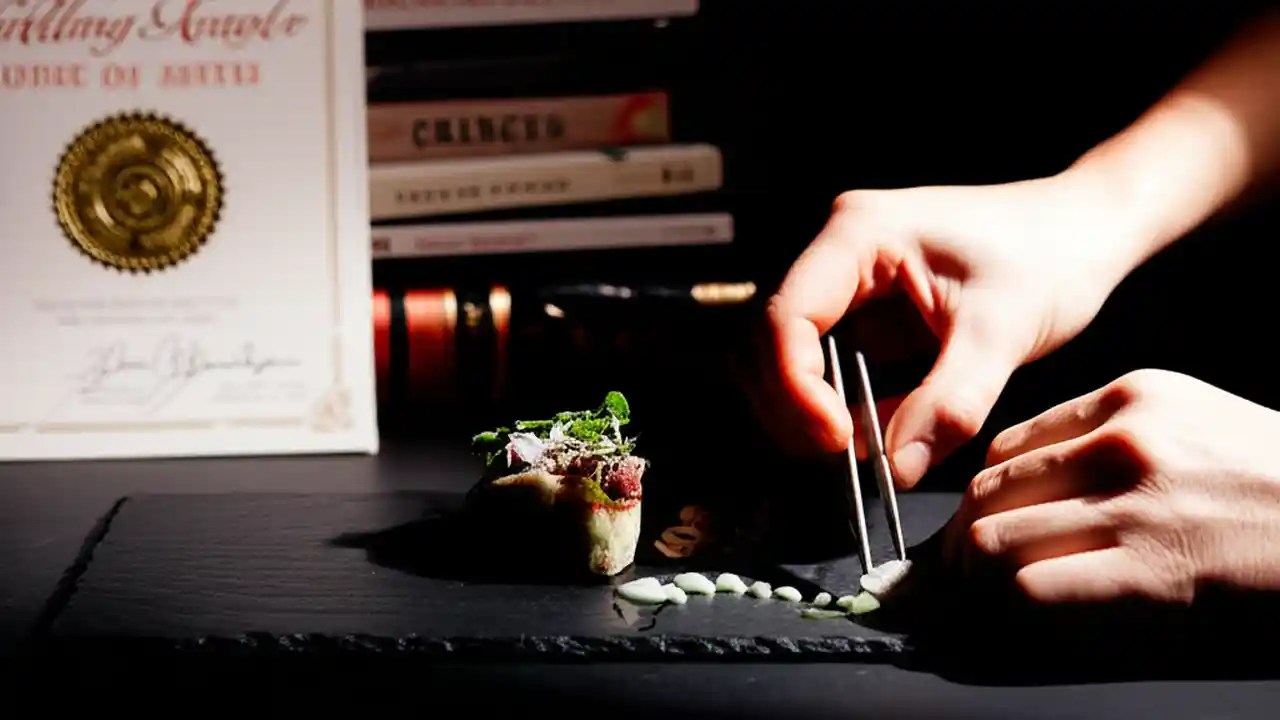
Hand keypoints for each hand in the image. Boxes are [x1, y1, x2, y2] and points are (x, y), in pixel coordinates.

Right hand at [744, 172, 1141, 487]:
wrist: (1081, 229)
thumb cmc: (1050, 257)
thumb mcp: (1004, 332)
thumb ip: (951, 403)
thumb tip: (896, 471)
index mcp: (858, 233)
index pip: (786, 317)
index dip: (797, 387)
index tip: (838, 441)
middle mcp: (834, 249)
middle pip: (764, 339)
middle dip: (790, 405)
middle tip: (840, 457)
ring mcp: (840, 278)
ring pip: (778, 354)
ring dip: (799, 408)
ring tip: (852, 449)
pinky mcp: (855, 308)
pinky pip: (813, 363)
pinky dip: (826, 404)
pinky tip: (865, 432)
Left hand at [946, 368, 1279, 604]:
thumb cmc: (1274, 484)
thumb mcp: (1192, 423)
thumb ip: (1109, 438)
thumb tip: (1028, 481)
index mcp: (1129, 398)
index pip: (1005, 448)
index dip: (981, 496)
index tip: (978, 524)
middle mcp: (1122, 442)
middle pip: (987, 493)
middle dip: (963, 539)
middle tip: (962, 572)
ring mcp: (1134, 506)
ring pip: (992, 541)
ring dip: (977, 579)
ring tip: (984, 599)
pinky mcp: (1150, 572)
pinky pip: (1031, 589)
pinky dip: (1013, 608)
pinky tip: (1023, 617)